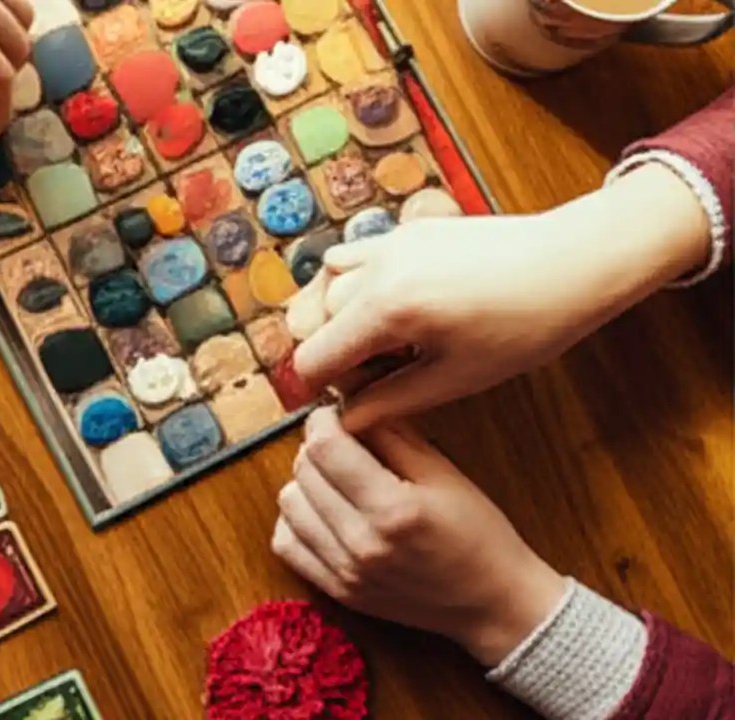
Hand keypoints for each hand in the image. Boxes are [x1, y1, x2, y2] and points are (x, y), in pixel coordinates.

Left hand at [271, 407, 566, 665]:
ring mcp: (345, 572)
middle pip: (303, 473)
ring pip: (289, 506)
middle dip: (315, 447)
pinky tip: (321, 511)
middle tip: (339, 443)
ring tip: (332, 478)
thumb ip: (394, 436)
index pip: (325, 448)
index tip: (331, 413)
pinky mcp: (338, 591)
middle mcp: (361, 543)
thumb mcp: (445, 475)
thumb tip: (351, 405)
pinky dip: (296, 520)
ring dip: (303, 483)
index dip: (322, 420)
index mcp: (392, 510)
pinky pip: (287, 544)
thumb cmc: (478, 534)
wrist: (492, 604)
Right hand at [292, 163, 710, 430]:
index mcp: (386, 311)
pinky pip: (350, 256)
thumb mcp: (456, 379)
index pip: (313, 359)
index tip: (358, 397)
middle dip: (338, 352)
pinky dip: (353, 283)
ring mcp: (386, 243)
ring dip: (341, 317)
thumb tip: (347, 420)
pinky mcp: (403, 231)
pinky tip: (392, 303)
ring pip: (325, 286)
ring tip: (386, 337)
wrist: (572, 261)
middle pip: (314, 324)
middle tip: (385, 370)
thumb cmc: (524, 327)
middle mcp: (375, 270)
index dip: (327, 387)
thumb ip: (390, 401)